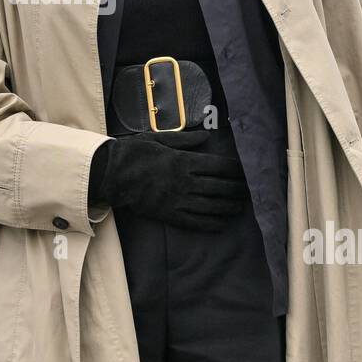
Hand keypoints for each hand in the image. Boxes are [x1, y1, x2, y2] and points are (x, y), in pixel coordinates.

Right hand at [91, 128, 249, 231]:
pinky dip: (211, 223)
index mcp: (184, 161)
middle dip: (236, 190)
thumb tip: (206, 137)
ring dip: (228, 207)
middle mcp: (185, 182)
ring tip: (239, 208)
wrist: (113, 174)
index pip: (218, 167)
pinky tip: (221, 223)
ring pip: (211, 206)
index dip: (235, 171)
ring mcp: (178, 200)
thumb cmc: (135, 153)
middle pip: (219, 187)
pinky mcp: (169, 214)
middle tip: (248, 192)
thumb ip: (185, 139)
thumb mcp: (160, 139)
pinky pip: (195, 221)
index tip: (245, 173)